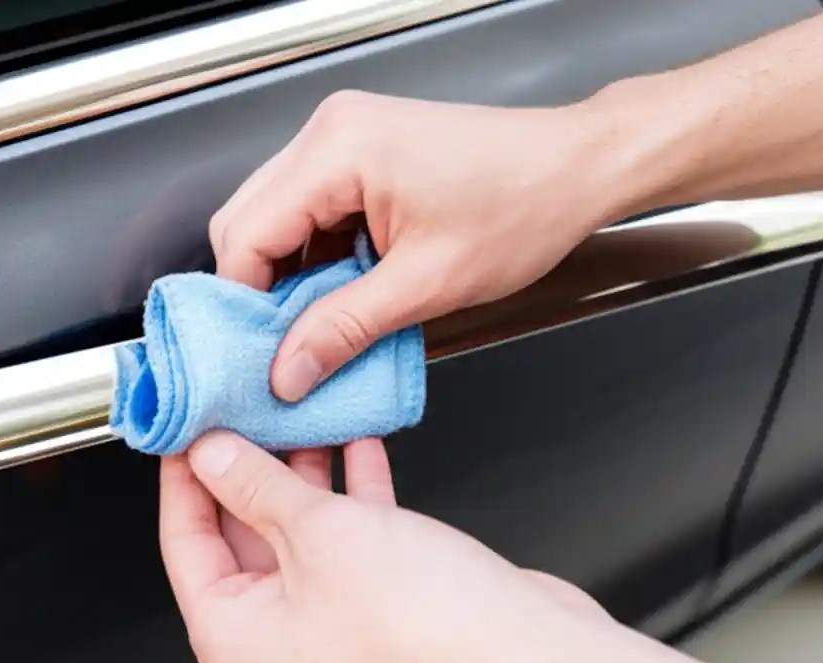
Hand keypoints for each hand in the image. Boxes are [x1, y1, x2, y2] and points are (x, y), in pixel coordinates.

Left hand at [159, 431, 613, 662]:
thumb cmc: (432, 636)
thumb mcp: (320, 534)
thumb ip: (257, 485)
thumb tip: (213, 454)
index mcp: (236, 642)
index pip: (185, 542)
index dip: (184, 476)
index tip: (187, 426)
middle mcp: (279, 644)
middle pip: (241, 535)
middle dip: (248, 465)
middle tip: (243, 409)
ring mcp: (332, 628)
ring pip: (300, 534)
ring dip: (303, 473)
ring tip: (299, 415)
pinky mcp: (383, 612)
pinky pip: (351, 542)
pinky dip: (353, 495)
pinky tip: (359, 448)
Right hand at [210, 90, 627, 400]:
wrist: (580, 168)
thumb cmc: (524, 205)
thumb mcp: (426, 284)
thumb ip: (344, 328)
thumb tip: (288, 370)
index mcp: (336, 150)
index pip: (246, 234)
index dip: (242, 304)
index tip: (253, 357)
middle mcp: (329, 132)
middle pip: (249, 222)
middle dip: (260, 291)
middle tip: (281, 348)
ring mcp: (343, 138)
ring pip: (277, 219)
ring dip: (291, 277)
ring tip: (320, 325)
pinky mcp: (360, 153)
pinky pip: (311, 211)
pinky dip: (317, 257)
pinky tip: (342, 293)